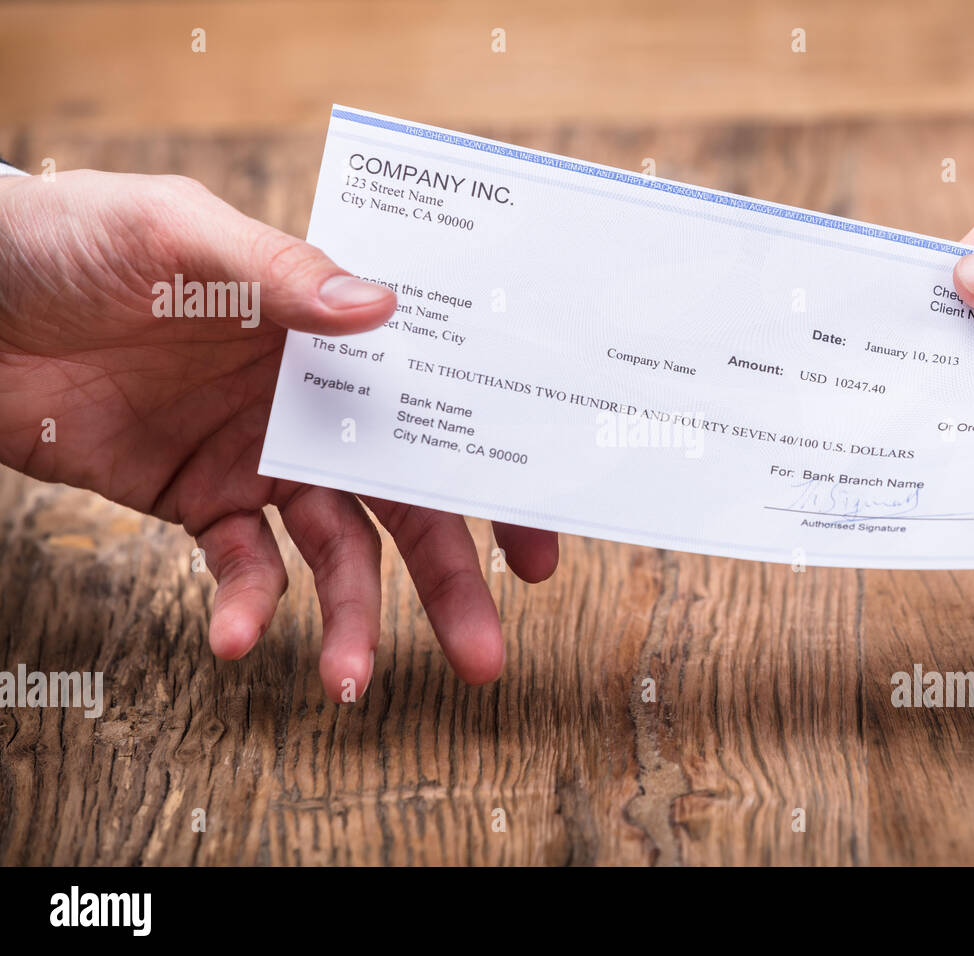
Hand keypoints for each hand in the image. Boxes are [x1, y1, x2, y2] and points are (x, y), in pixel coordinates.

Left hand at [0, 170, 557, 699]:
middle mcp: (312, 405)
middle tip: (483, 653)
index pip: (434, 406)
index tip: (535, 537)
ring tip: (351, 684)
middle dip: (450, 579)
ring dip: (353, 620)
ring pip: (336, 554)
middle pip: (404, 502)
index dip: (491, 472)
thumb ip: (277, 270)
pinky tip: (240, 639)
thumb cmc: (73, 239)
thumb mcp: (176, 232)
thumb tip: (383, 308)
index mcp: (327, 337)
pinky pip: (242, 566)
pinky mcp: (198, 501)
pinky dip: (248, 606)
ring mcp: (260, 459)